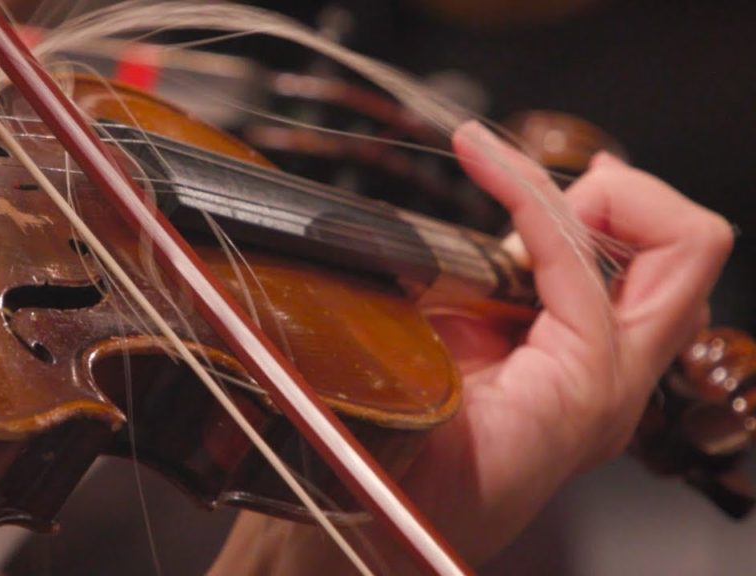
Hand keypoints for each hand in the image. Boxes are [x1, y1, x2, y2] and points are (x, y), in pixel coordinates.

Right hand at [209, 121, 732, 572]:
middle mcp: (615, 381)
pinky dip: (579, 246)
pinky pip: (618, 286)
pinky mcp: (583, 367)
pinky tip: (526, 238)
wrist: (407, 541)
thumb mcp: (409, 394)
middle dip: (618, 198)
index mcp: (578, 390)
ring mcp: (609, 375)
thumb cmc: (409, 491)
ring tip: (534, 212)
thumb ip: (423, 318)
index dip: (524, 187)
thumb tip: (417, 250)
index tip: (475, 145)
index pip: (577, 255)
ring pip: (668, 266)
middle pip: (686, 249)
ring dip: (609, 221)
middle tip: (537, 194)